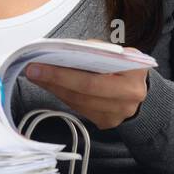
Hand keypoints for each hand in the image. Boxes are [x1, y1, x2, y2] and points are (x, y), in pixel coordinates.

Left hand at [23, 40, 149, 129]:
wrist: (140, 90)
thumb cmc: (125, 67)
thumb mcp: (118, 52)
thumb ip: (96, 50)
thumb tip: (63, 50)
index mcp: (133, 73)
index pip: (93, 76)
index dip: (64, 72)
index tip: (41, 62)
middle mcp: (128, 97)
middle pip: (84, 92)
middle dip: (55, 80)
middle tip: (33, 71)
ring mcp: (118, 114)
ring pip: (78, 102)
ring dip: (54, 88)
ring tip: (38, 76)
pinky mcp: (107, 123)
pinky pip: (80, 109)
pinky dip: (63, 96)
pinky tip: (51, 85)